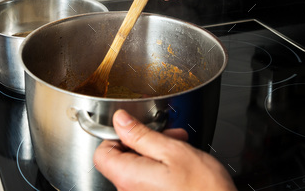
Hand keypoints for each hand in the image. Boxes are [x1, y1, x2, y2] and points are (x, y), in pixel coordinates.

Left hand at [94, 110, 235, 190]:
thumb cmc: (202, 188)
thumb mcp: (173, 151)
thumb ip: (141, 135)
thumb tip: (120, 120)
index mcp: (128, 177)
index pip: (102, 152)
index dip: (117, 136)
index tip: (136, 128)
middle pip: (122, 158)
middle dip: (145, 141)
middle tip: (169, 135)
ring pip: (138, 166)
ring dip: (157, 152)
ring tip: (180, 147)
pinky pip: (148, 179)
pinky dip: (161, 166)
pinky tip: (180, 162)